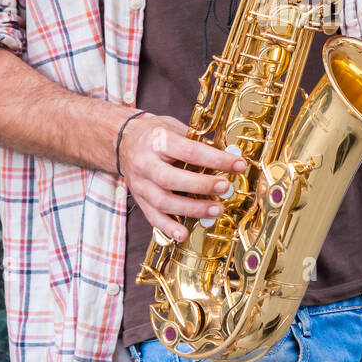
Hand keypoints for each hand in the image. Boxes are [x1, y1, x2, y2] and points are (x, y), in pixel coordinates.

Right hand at [120, 114, 246, 241]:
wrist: (124, 142)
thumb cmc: (155, 135)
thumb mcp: (175, 128)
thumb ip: (198, 142)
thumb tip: (228, 155)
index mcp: (157, 141)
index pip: (189, 151)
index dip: (216, 159)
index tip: (238, 164)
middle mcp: (145, 163)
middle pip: (171, 179)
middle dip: (201, 185)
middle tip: (225, 187)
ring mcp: (139, 184)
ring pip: (163, 202)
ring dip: (192, 209)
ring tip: (216, 210)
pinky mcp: (139, 200)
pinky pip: (153, 217)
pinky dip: (169, 227)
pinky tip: (184, 233)